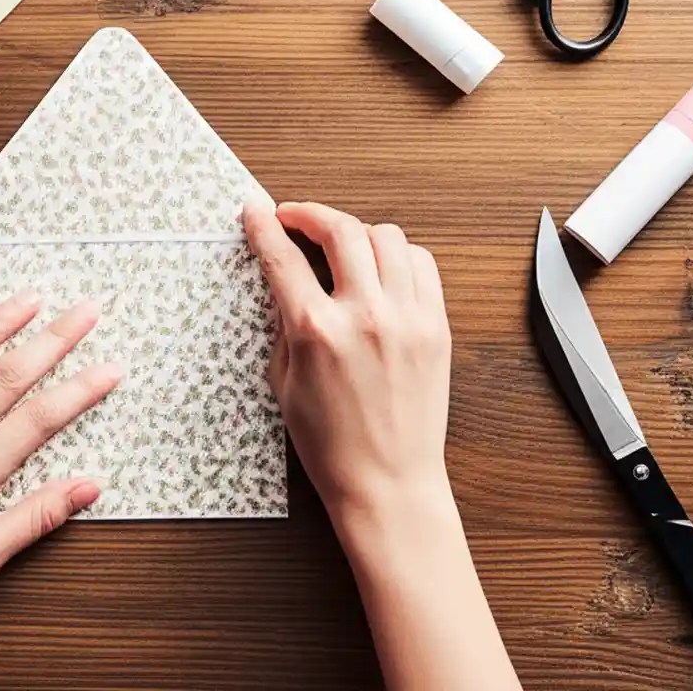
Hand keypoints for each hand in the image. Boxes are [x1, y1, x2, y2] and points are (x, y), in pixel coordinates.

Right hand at [242, 202, 451, 517]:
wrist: (387, 482)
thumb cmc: (330, 444)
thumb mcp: (283, 381)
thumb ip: (283, 323)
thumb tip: (282, 280)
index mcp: (317, 332)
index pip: (283, 258)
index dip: (264, 226)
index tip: (256, 212)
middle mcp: (365, 316)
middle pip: (339, 229)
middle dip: (310, 213)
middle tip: (294, 217)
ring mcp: (407, 318)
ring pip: (386, 236)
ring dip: (356, 232)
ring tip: (340, 245)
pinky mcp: (436, 327)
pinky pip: (422, 264)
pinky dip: (398, 255)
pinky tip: (380, 268)